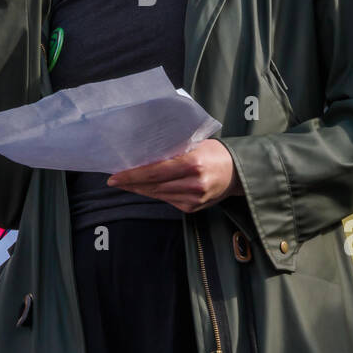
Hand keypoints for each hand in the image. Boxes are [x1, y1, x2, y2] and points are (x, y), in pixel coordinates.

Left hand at [106, 139, 241, 213]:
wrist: (238, 171)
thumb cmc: (215, 152)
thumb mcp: (195, 144)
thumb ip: (173, 150)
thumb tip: (144, 154)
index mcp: (193, 163)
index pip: (155, 172)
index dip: (133, 175)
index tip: (115, 176)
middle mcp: (194, 183)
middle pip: (154, 186)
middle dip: (131, 183)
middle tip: (114, 180)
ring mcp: (194, 198)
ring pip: (159, 195)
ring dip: (140, 190)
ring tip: (125, 183)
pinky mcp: (194, 208)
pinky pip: (168, 200)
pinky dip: (155, 194)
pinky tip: (145, 188)